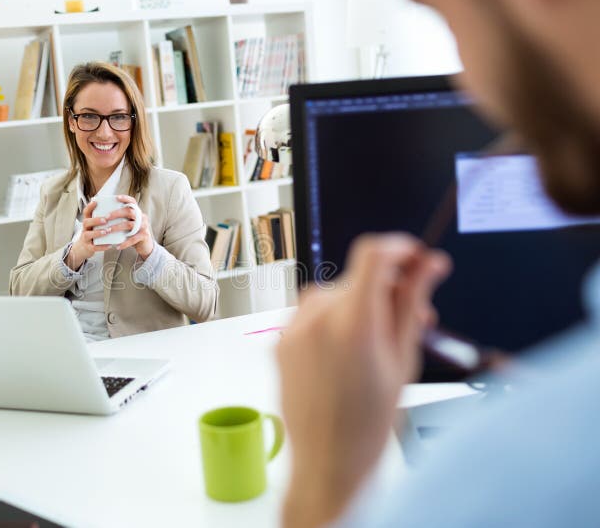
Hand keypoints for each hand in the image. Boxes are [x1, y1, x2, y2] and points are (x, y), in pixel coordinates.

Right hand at [65, 200, 113, 269]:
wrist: (83, 248)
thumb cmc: (93, 234)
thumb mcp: (94, 225)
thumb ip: (102, 219)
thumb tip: (117, 210)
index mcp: (88, 222)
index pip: (86, 212)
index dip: (90, 207)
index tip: (96, 202)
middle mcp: (85, 229)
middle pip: (86, 222)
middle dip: (95, 220)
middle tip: (105, 220)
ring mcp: (85, 238)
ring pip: (88, 234)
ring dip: (98, 233)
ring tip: (106, 231)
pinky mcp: (88, 247)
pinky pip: (94, 247)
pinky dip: (102, 246)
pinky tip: (109, 245)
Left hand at [106, 195, 153, 258]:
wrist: (145, 245)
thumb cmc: (133, 233)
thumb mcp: (128, 224)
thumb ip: (121, 219)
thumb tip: (103, 215)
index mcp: (137, 212)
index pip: (132, 202)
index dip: (125, 198)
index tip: (116, 198)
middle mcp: (142, 217)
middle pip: (129, 211)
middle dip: (116, 213)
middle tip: (106, 217)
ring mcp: (144, 226)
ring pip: (129, 224)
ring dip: (117, 227)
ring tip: (107, 231)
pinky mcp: (144, 236)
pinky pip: (133, 239)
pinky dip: (124, 243)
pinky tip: (117, 246)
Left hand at [277, 233, 450, 527]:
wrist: (327, 461)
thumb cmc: (369, 421)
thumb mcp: (402, 357)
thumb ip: (412, 303)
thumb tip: (430, 263)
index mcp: (353, 322)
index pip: (372, 255)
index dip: (398, 248)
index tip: (415, 256)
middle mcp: (316, 319)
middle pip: (356, 277)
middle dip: (386, 287)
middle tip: (414, 316)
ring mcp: (292, 330)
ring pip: (334, 294)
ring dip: (359, 304)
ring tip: (379, 340)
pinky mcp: (279, 341)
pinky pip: (311, 313)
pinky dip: (333, 319)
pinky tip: (347, 352)